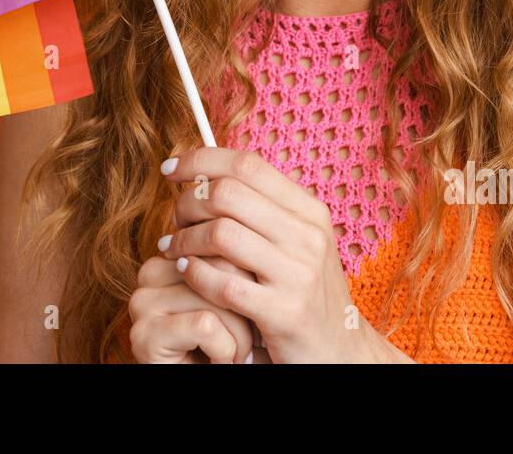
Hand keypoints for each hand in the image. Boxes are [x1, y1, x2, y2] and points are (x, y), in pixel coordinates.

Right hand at [127, 251, 261, 362]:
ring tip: (236, 355)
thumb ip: (234, 266)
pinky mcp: (145, 335)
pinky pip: (205, 325)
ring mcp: (141, 304)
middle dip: (246, 308)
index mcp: (168, 255)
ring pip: (214, 297)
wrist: (204, 381)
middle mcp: (148, 273)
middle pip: (218, 268)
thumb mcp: (233, 299)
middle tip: (252, 339)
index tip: (254, 310)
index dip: (247, 280)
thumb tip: (253, 238)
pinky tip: (220, 362)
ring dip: (239, 336)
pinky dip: (225, 351)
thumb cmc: (225, 343)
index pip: (221, 245)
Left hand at [158, 147, 394, 362]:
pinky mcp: (285, 312)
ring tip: (171, 248)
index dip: (201, 160)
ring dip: (184, 239)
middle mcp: (308, 236)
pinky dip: (194, 273)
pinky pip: (223, 283)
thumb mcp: (296, 243)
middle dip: (187, 202)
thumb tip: (205, 175)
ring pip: (221, 233)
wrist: (341, 352)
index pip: (247, 164)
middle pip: (228, 193)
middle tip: (173, 220)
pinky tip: (184, 272)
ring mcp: (299, 274)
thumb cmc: (305, 293)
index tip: (171, 167)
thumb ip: (261, 210)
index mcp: (309, 211)